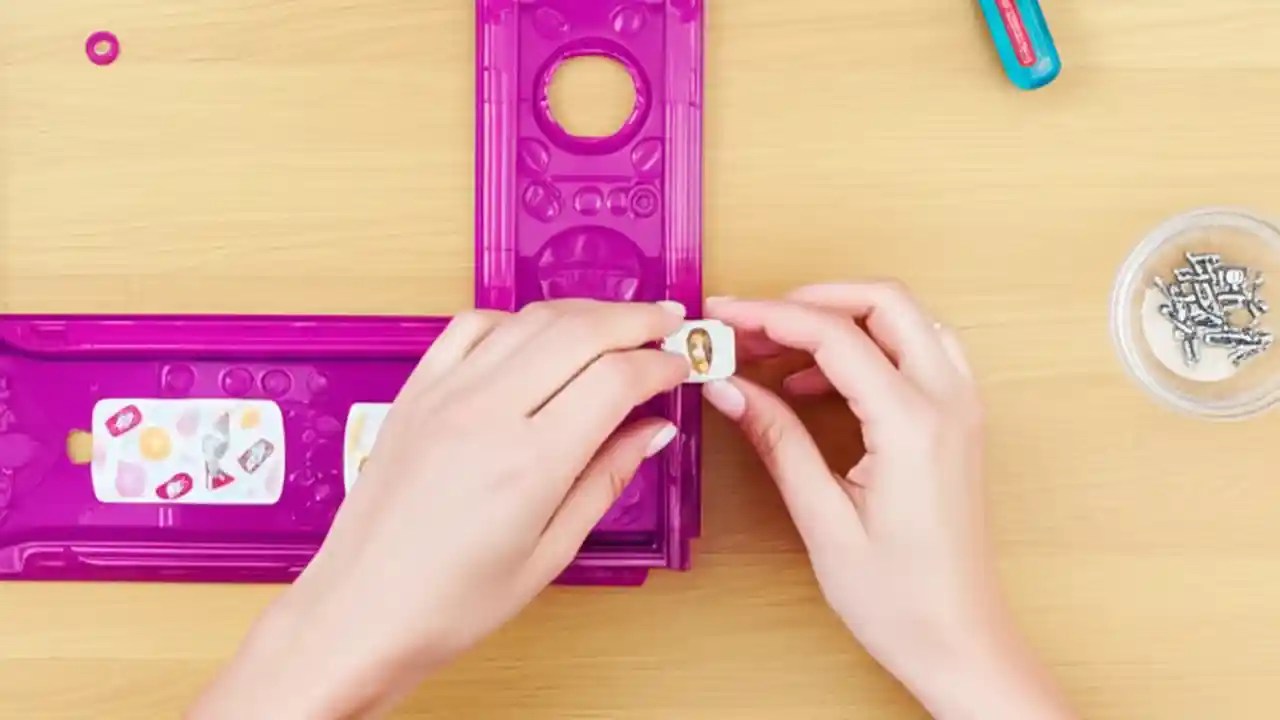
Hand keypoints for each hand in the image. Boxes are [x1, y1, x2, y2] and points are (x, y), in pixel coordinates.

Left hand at [191, 299, 688, 719]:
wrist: (359, 612)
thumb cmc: (450, 603)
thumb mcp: (550, 554)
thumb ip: (606, 480)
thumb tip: (653, 431)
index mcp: (529, 463)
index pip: (616, 378)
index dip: (659, 365)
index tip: (680, 367)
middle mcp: (486, 414)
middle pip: (579, 331)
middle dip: (634, 320)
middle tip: (667, 324)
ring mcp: (445, 396)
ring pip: (529, 319)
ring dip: (583, 312)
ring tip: (616, 323)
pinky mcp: (415, 393)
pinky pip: (471, 328)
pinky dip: (516, 319)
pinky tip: (537, 336)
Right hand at [702, 283, 1072, 719]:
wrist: (961, 642)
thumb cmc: (901, 599)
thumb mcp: (822, 520)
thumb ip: (777, 440)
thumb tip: (729, 387)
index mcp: (913, 425)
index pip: (836, 335)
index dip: (771, 316)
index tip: (723, 315)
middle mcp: (949, 402)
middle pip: (883, 303)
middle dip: (811, 299)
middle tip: (752, 323)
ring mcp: (961, 408)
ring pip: (904, 321)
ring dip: (841, 320)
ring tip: (774, 350)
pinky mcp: (958, 422)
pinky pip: (916, 353)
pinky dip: (866, 348)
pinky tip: (813, 382)